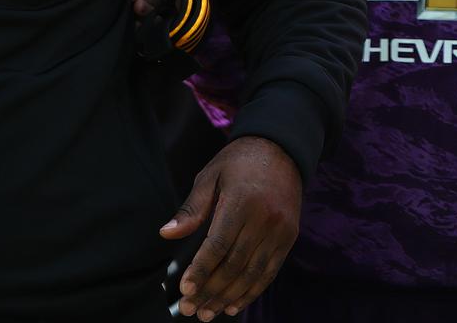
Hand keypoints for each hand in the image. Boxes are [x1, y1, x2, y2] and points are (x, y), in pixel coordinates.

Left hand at [162, 136, 301, 320]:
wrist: (282, 149)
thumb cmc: (239, 163)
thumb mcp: (210, 176)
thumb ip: (191, 208)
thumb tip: (167, 234)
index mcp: (242, 201)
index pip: (219, 244)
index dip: (201, 270)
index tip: (185, 289)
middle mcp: (266, 217)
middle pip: (235, 264)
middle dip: (211, 290)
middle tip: (191, 309)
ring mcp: (281, 229)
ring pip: (253, 272)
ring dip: (229, 296)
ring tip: (208, 312)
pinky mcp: (289, 236)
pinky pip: (271, 270)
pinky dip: (253, 290)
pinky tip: (235, 304)